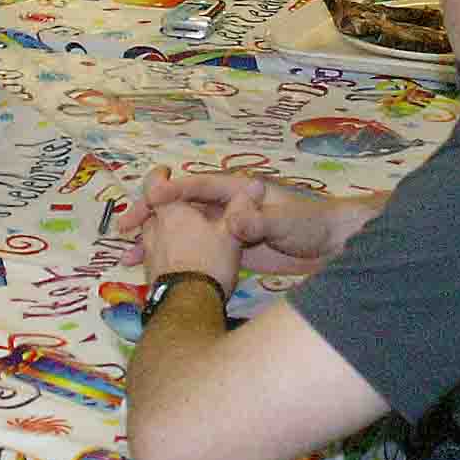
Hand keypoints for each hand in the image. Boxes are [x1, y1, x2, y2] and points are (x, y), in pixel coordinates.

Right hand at [127, 171, 340, 274]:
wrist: (335, 244)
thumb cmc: (314, 224)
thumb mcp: (286, 223)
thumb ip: (259, 222)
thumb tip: (234, 224)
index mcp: (237, 189)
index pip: (196, 186)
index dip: (170, 192)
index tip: (147, 202)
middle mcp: (227, 205)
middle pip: (180, 206)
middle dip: (151, 216)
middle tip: (124, 230)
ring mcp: (227, 227)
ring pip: (182, 230)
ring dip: (156, 241)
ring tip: (129, 258)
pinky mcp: (231, 249)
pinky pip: (194, 249)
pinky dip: (174, 258)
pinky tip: (157, 273)